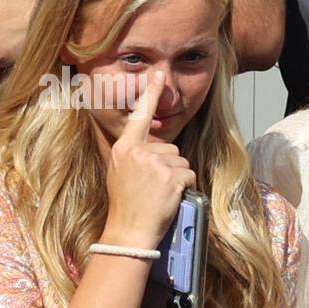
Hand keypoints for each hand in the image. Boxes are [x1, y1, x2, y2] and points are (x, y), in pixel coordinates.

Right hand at [100, 70, 195, 248]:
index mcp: (124, 148)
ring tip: (160, 194)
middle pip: (170, 148)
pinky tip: (170, 197)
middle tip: (154, 188)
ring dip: (177, 178)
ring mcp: (155, 163)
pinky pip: (188, 175)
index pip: (140, 117)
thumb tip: (153, 151)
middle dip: (169, 166)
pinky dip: (185, 187)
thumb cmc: (126, 206)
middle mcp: (138, 151)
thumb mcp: (120, 173)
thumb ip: (135, 156)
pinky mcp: (171, 176)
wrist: (128, 232)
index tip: (158, 75)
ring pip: (181, 162)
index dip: (151, 95)